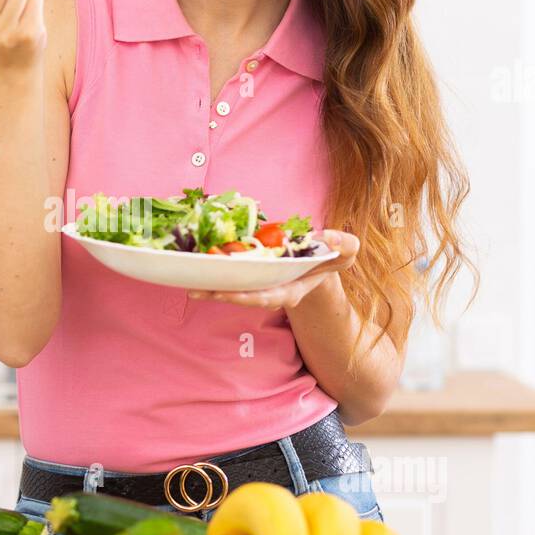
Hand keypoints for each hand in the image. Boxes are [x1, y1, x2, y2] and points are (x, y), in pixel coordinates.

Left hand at [186, 230, 359, 309]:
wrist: (318, 258)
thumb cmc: (332, 255)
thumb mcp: (346, 251)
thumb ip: (345, 246)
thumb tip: (330, 238)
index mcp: (291, 290)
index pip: (267, 297)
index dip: (247, 297)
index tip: (227, 295)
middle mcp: (271, 290)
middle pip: (242, 295)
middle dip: (220, 294)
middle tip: (197, 290)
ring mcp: (259, 282)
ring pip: (232, 287)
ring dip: (210, 286)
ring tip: (188, 283)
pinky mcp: (249, 271)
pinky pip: (229, 273)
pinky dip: (212, 270)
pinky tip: (194, 265)